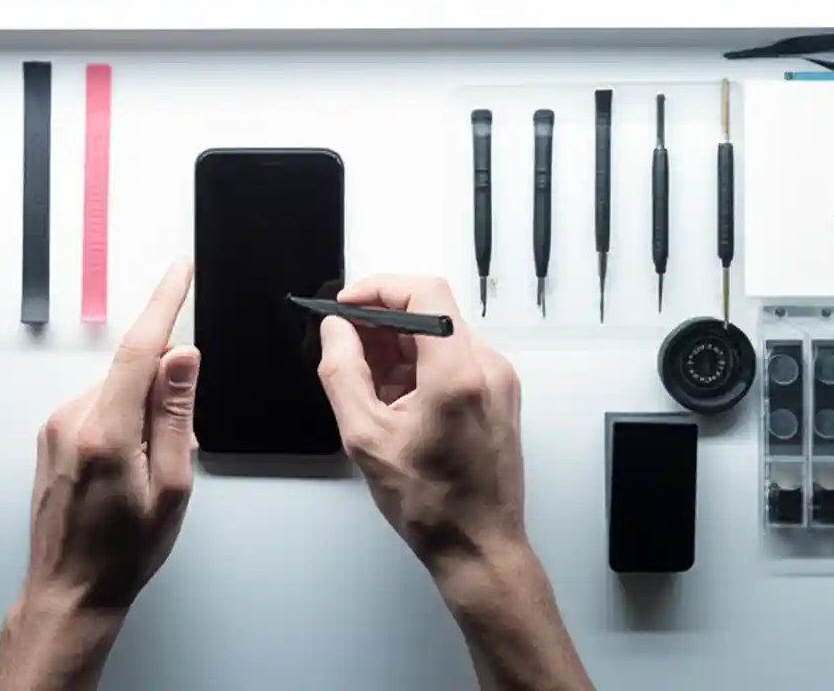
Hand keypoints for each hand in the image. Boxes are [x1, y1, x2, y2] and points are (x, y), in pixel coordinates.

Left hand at [23, 260, 199, 612]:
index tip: (180, 269)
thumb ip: (175, 414)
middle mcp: (71, 420)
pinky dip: (122, 425)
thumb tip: (182, 357)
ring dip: (142, 415)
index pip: (141, 349)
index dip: (164, 302)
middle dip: (164, 394)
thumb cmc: (123, 552)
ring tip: (146, 475)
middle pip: (131, 373)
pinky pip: (98, 409)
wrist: (70, 590)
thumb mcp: (171, 487)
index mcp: (106, 433)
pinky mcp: (50, 435)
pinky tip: (126, 472)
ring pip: (116, 392)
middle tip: (176, 452)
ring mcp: (55, 427)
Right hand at [316, 275, 524, 576]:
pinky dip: (416, 367)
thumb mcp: (365, 438)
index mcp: (458, 375)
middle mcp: (487, 368)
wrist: (477, 545)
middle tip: (344, 348)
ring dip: (396, 349)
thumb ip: (343, 374)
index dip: (378, 288)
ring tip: (368, 390)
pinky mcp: (497, 392)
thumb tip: (335, 332)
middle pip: (429, 311)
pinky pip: (451, 358)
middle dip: (380, 323)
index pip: (423, 293)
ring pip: (438, 335)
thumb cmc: (431, 504)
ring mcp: (497, 380)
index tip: (346, 305)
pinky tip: (394, 401)